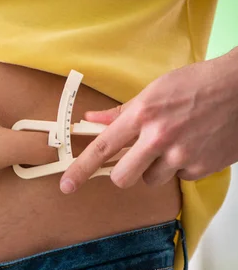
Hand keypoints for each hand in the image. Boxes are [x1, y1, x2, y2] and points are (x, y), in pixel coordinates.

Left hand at [60, 48, 237, 193]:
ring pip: (151, 180)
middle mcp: (159, 137)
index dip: (80, 169)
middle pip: (123, 177)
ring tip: (173, 145)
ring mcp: (182, 155)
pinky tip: (195, 146)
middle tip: (133, 161)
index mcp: (143, 114)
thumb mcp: (155, 90)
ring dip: (156, 168)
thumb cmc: (198, 83)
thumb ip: (122, 111)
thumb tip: (92, 119)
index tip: (66, 185)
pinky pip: (180, 178)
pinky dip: (183, 167)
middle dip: (123, 173)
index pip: (102, 147)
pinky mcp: (202, 168)